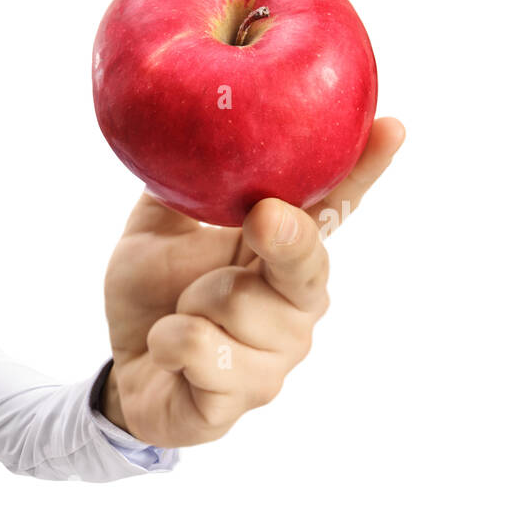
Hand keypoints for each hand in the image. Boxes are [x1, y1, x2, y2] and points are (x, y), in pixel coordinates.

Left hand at [101, 117, 405, 447]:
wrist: (125, 372)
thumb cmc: (151, 299)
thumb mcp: (154, 232)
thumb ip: (179, 184)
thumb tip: (187, 118)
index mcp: (281, 255)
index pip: (332, 209)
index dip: (363, 171)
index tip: (391, 128)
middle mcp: (295, 306)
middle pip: (306, 262)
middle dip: (286, 238)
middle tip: (263, 217)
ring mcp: (277, 357)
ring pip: (237, 306)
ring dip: (188, 304)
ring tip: (180, 314)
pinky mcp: (244, 397)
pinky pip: (201, 350)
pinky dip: (168, 341)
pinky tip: (167, 351)